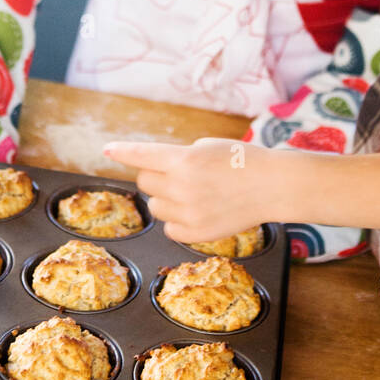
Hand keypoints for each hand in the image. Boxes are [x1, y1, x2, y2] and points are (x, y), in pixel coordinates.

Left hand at [102, 137, 270, 243]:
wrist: (272, 186)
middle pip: (144, 181)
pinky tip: (197, 211)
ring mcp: (188, 212)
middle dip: (155, 176)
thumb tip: (159, 170)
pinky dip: (177, 220)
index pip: (141, 155)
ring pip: (155, 206)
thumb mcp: (208, 146)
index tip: (107, 150)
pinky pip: (169, 227)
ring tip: (193, 194)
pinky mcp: (196, 233)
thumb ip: (179, 157)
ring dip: (166, 198)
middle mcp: (182, 186)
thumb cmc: (243, 160)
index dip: (122, 152)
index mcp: (184, 159)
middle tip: (178, 174)